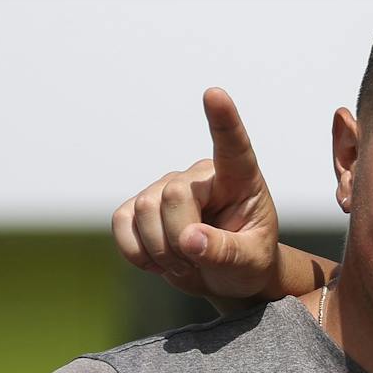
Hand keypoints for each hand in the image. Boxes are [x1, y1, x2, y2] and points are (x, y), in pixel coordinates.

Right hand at [111, 87, 282, 304]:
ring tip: (185, 262)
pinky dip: (136, 252)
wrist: (224, 278)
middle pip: (173, 197)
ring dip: (161, 251)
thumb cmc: (247, 262)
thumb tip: (189, 240)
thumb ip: (226, 251)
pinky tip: (158, 261)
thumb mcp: (251, 263)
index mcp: (239, 180)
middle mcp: (198, 175)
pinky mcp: (138, 205)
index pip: (232, 146)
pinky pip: (121, 223)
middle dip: (181, 241)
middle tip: (199, 262)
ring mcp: (164, 186)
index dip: (223, 121)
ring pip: (144, 210)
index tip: (215, 95)